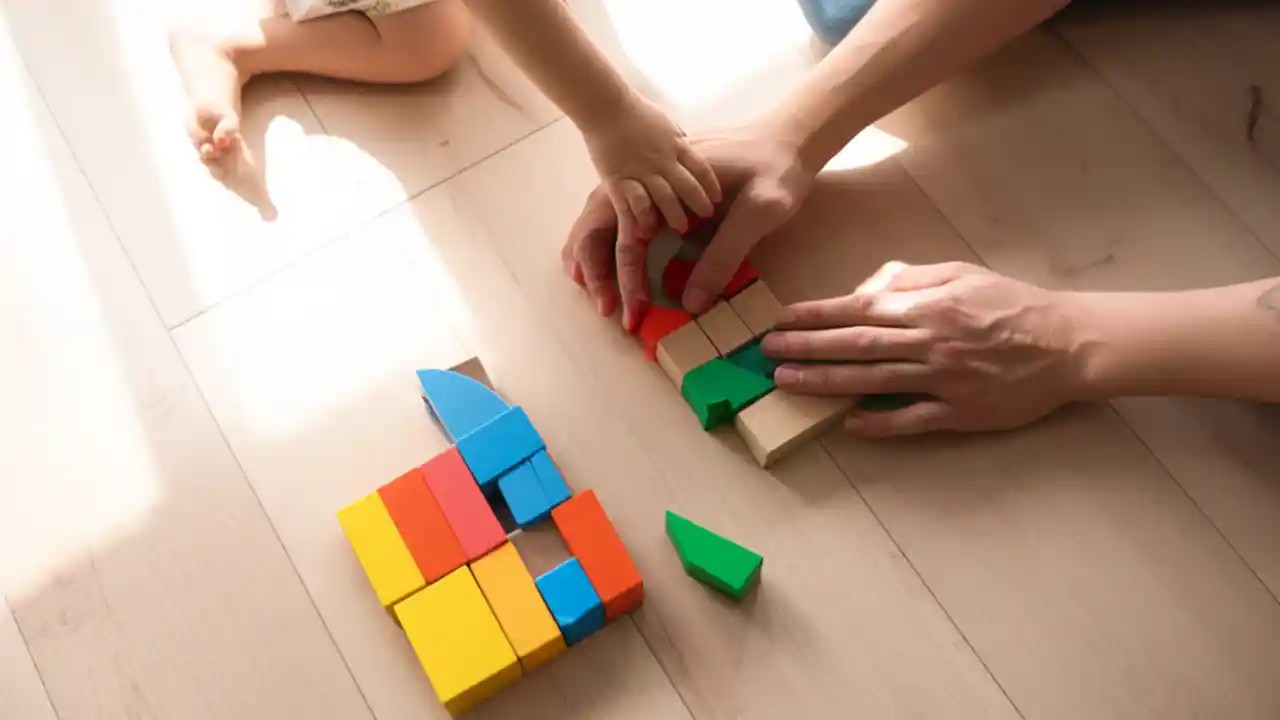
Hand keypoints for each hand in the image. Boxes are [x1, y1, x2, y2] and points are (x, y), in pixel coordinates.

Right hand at [564, 123, 815, 328]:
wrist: (793, 135)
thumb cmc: (778, 169)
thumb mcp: (758, 214)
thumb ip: (723, 256)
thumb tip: (691, 304)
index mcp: (666, 180)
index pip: (622, 226)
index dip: (616, 272)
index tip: (625, 309)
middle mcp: (655, 176)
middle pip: (602, 218)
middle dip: (594, 264)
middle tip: (604, 308)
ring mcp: (661, 179)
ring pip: (612, 214)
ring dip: (599, 251)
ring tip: (594, 288)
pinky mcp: (674, 187)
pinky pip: (634, 213)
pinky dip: (617, 238)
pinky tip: (620, 259)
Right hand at [581, 92, 720, 240]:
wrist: (606, 109)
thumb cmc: (636, 114)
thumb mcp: (666, 125)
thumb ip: (677, 141)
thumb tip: (690, 151)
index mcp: (675, 145)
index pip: (701, 168)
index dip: (711, 185)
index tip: (717, 198)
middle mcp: (662, 161)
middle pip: (687, 186)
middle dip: (698, 203)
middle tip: (706, 216)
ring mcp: (641, 171)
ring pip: (664, 197)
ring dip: (675, 214)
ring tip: (682, 228)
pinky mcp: (619, 180)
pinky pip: (634, 203)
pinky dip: (642, 218)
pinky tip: (648, 230)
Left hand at [762, 261, 1089, 435]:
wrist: (1067, 343)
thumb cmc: (1011, 304)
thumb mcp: (961, 274)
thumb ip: (909, 280)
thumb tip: (865, 291)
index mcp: (929, 305)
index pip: (859, 309)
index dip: (817, 314)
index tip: (782, 319)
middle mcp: (930, 341)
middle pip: (856, 345)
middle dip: (806, 347)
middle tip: (767, 352)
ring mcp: (944, 379)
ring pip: (873, 381)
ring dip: (825, 381)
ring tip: (787, 381)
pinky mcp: (960, 411)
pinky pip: (912, 420)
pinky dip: (880, 423)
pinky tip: (848, 424)